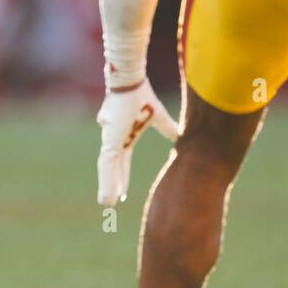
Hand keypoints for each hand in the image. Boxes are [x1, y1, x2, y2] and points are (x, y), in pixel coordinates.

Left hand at [96, 79, 178, 205]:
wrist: (130, 82)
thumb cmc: (140, 94)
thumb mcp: (157, 117)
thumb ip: (167, 127)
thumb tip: (180, 135)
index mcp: (123, 137)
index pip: (121, 162)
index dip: (122, 176)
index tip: (122, 192)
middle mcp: (114, 141)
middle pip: (113, 169)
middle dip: (113, 185)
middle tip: (111, 203)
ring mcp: (110, 142)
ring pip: (107, 171)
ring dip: (108, 188)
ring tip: (107, 206)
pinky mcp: (110, 143)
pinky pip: (108, 167)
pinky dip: (108, 182)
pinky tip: (107, 196)